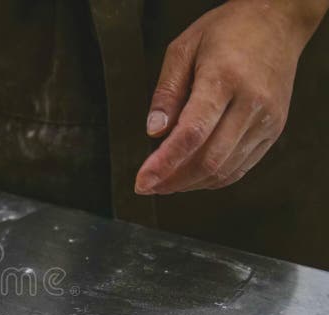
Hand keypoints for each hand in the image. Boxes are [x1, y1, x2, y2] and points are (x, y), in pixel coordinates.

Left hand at [135, 0, 321, 194]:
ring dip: (190, 183)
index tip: (142, 180)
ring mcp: (266, 119)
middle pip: (208, 159)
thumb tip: (154, 132)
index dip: (164, 163)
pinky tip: (191, 176)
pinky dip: (212, 178)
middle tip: (148, 186)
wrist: (278, 21)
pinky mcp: (273, 130)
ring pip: (224, 169)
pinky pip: (240, 167)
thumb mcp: (183, 49)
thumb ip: (166, 92)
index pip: (192, 133)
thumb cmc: (228, 30)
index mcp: (224, 78)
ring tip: (164, 183)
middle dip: (173, 180)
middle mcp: (251, 102)